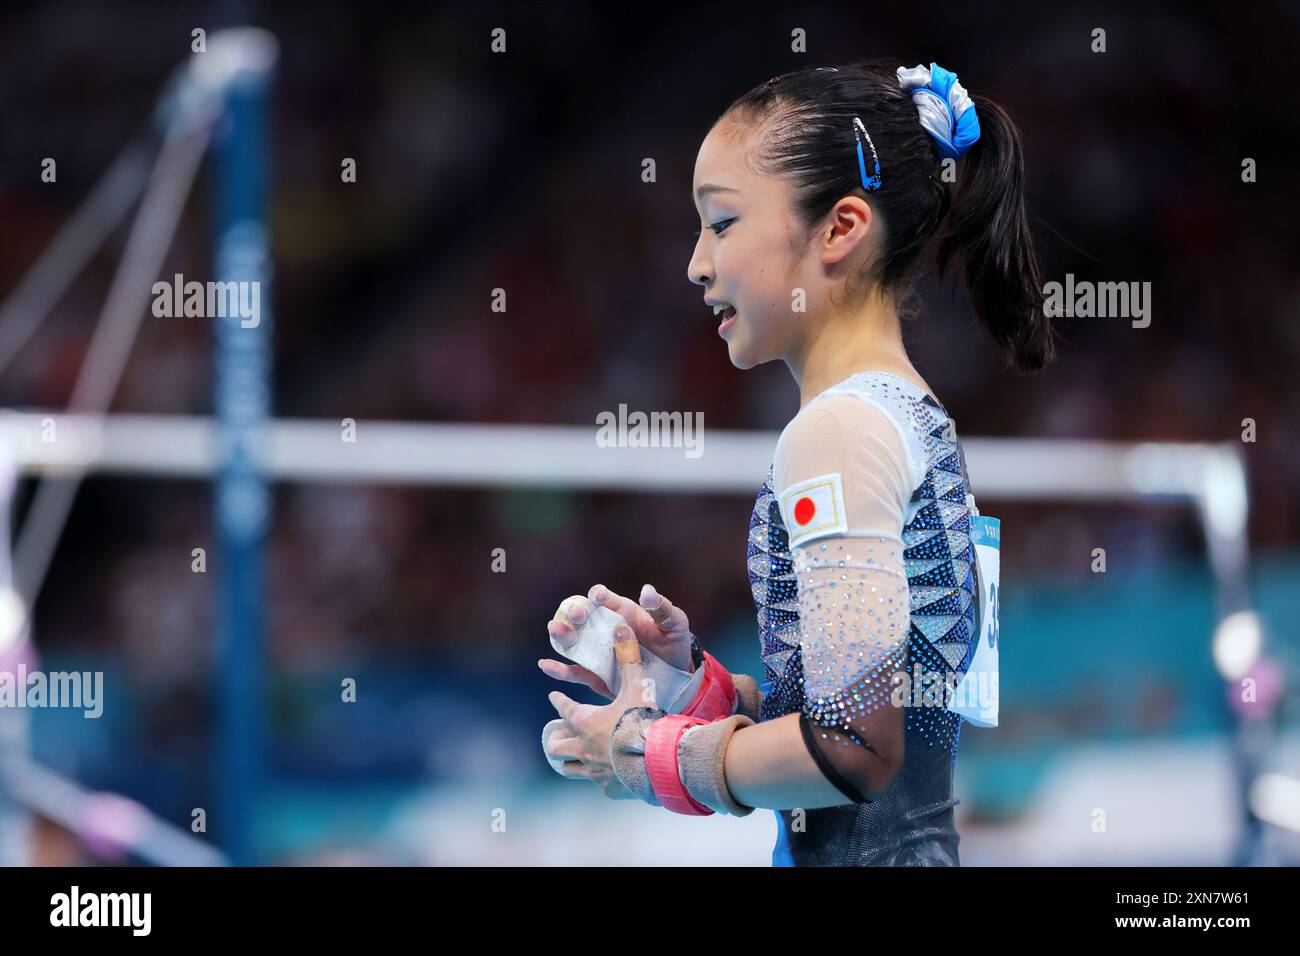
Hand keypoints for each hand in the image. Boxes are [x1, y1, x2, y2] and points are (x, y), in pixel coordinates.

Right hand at [538, 583, 694, 698]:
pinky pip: (575, 672)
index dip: (599, 596)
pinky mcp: (597, 676)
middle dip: (576, 613)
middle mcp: (606, 630)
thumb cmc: (674, 642)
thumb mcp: (675, 623)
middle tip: (578, 615)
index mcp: (623, 612)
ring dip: (562, 634)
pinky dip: (559, 669)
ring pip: (574, 642)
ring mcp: (599, 652)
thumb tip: (647, 591)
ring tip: (555, 630)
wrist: (677, 676)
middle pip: (582, 618)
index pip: (606, 600)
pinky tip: (546, 665)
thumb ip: (662, 609)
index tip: (598, 597)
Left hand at [544, 623, 658, 798]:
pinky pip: (597, 784)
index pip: (564, 708)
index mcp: (585, 721)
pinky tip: (604, 776)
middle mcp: (584, 747)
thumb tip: (621, 626)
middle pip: (557, 746)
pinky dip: (597, 778)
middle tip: (559, 733)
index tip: (553, 696)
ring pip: (570, 768)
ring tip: (571, 758)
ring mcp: (594, 771)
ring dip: (569, 761)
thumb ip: (628, 657)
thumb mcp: (635, 685)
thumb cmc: (642, 720)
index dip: (558, 701)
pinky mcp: (608, 787)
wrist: (656, 760)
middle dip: (556, 738)